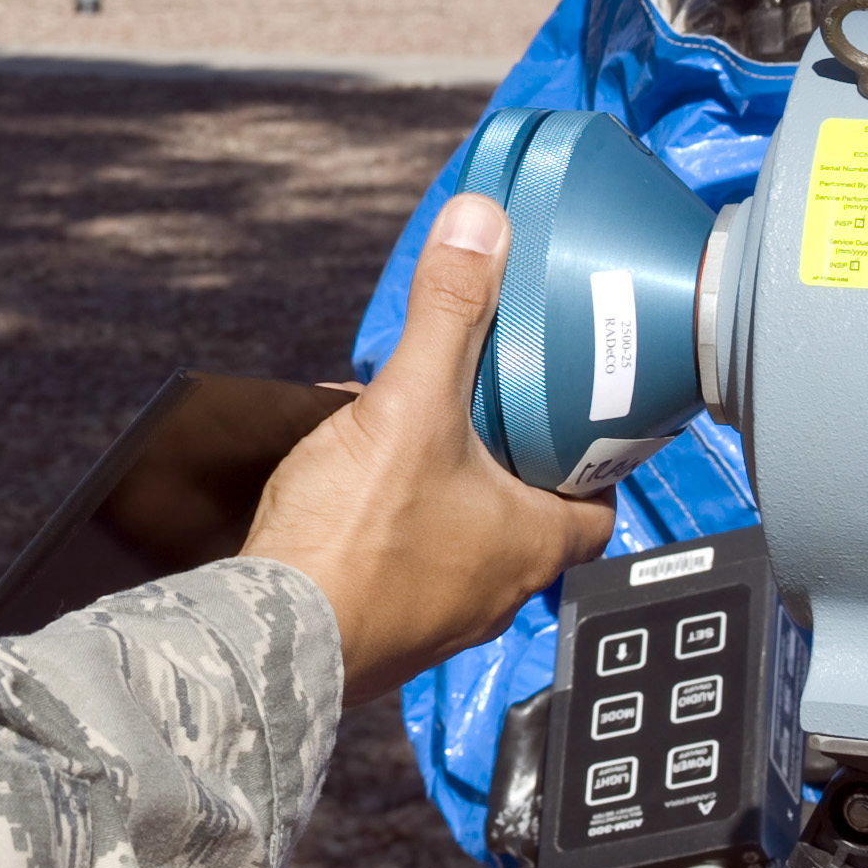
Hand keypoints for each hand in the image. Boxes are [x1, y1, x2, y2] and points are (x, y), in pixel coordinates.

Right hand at [241, 192, 612, 702]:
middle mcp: (496, 591)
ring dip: (440, 486)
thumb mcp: (410, 404)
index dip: (596, 457)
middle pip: (526, 513)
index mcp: (531, 545)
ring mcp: (436, 615)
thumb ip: (447, 313)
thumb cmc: (354, 546)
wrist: (268, 640)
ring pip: (460, 536)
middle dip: (503, 456)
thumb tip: (481, 227)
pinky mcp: (380, 623)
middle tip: (482, 402)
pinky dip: (389, 517)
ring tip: (406, 429)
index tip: (577, 415)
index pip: (600, 504)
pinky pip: (403, 559)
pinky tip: (350, 481)